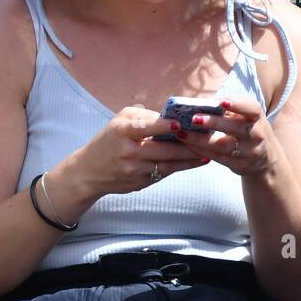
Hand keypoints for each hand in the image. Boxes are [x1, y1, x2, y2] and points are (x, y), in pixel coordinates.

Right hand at [66, 105, 210, 199]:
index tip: (183, 124)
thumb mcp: (120, 121)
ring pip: (170, 165)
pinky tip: (195, 161)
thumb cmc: (108, 140)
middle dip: (190, 145)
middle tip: (211, 139)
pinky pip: (164, 173)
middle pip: (165, 150)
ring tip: (209, 152)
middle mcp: (128, 152)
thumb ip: (144, 117)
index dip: (165, 126)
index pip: (146, 127)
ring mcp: (135, 170)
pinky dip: (181, 167)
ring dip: (191, 159)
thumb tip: (173, 117)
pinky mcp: (140, 183)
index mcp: (122, 132)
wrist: (89, 171)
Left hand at [175, 96, 279, 176]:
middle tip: (193, 118)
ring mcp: (248, 151)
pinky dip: (200, 150)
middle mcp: (256, 134)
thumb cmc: (247, 128)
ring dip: (199, 139)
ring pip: (222, 145)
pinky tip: (186, 144)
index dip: (237, 105)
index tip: (221, 102)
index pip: (251, 109)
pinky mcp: (239, 165)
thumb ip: (227, 109)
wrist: (265, 158)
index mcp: (256, 117)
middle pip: (235, 128)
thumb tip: (197, 103)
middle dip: (214, 123)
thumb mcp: (245, 116)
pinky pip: (217, 158)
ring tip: (180, 133)